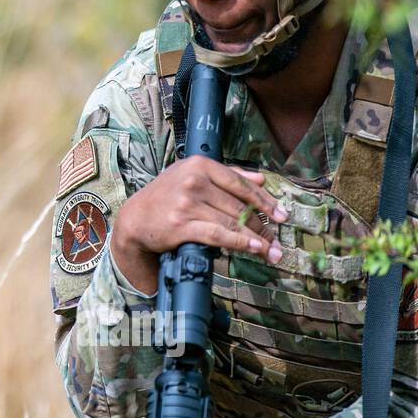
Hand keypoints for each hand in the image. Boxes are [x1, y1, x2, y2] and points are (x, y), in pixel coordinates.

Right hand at [114, 156, 287, 294]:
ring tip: (271, 251)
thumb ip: (228, 174)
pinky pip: (218, 235)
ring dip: (256, 239)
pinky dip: (239, 243)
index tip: (281, 215)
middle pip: (239, 206)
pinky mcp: (181, 225)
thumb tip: (261, 177)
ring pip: (232, 222)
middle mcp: (193, 181)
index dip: (265, 201)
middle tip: (278, 242)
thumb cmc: (165, 197)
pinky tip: (253, 248)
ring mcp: (186, 203)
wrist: (135, 219)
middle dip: (263, 226)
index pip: (241, 183)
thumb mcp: (192, 176)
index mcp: (199, 165)